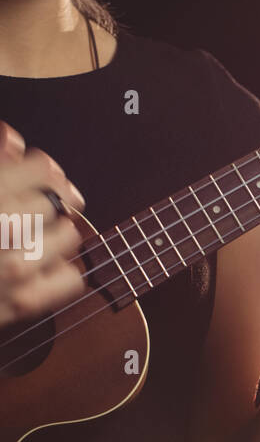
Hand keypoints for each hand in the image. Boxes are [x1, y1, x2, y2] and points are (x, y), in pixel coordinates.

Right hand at [0, 122, 86, 326]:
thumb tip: (13, 139)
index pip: (42, 167)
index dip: (39, 168)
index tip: (37, 174)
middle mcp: (3, 227)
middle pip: (55, 200)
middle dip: (41, 202)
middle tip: (23, 212)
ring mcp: (16, 267)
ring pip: (68, 235)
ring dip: (53, 235)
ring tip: (28, 240)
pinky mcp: (23, 302)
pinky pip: (70, 277)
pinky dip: (58, 272)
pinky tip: (36, 270)